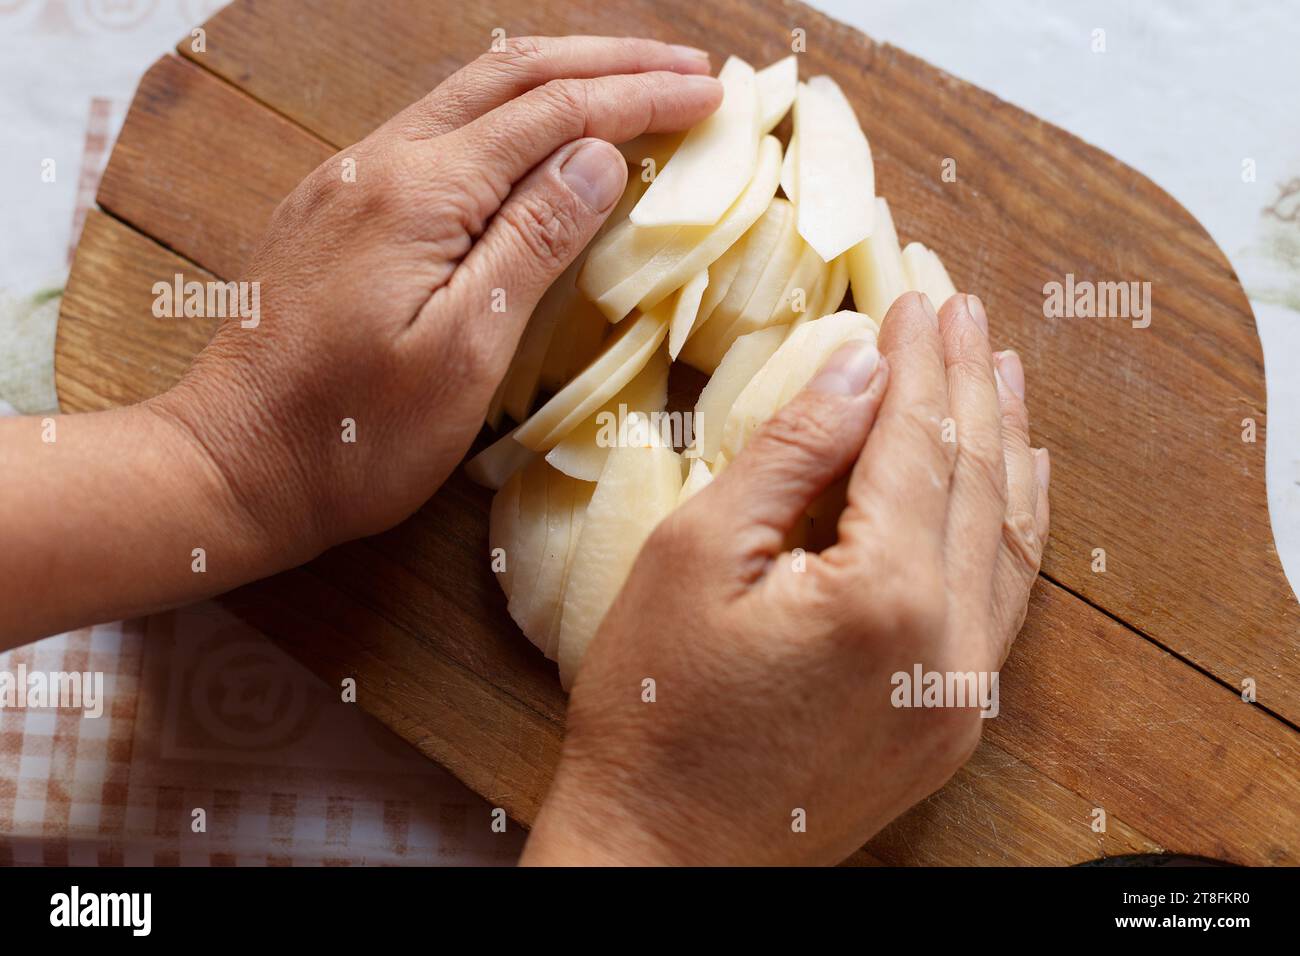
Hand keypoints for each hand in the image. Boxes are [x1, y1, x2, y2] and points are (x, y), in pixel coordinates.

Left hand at [150, 36, 720, 563]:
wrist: (231, 464)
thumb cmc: (354, 436)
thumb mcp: (462, 351)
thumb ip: (531, 243)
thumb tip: (600, 157)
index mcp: (417, 192)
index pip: (553, 114)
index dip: (640, 99)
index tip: (711, 98)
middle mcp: (378, 162)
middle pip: (512, 76)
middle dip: (610, 63)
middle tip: (690, 70)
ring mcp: (350, 179)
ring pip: (471, 95)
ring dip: (560, 79)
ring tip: (633, 82)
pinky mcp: (337, 208)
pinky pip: (439, 131)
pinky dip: (509, 117)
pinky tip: (539, 135)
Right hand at [523, 292, 1050, 865]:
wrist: (665, 854)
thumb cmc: (655, 706)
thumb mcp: (695, 558)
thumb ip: (790, 455)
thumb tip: (858, 370)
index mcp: (886, 598)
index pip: (919, 443)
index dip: (917, 363)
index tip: (916, 295)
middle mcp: (951, 646)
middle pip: (978, 482)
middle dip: (970, 385)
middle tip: (964, 309)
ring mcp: (964, 693)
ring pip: (1011, 542)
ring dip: (1006, 446)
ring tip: (1002, 371)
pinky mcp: (954, 721)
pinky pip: (1005, 602)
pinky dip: (1011, 528)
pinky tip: (1014, 483)